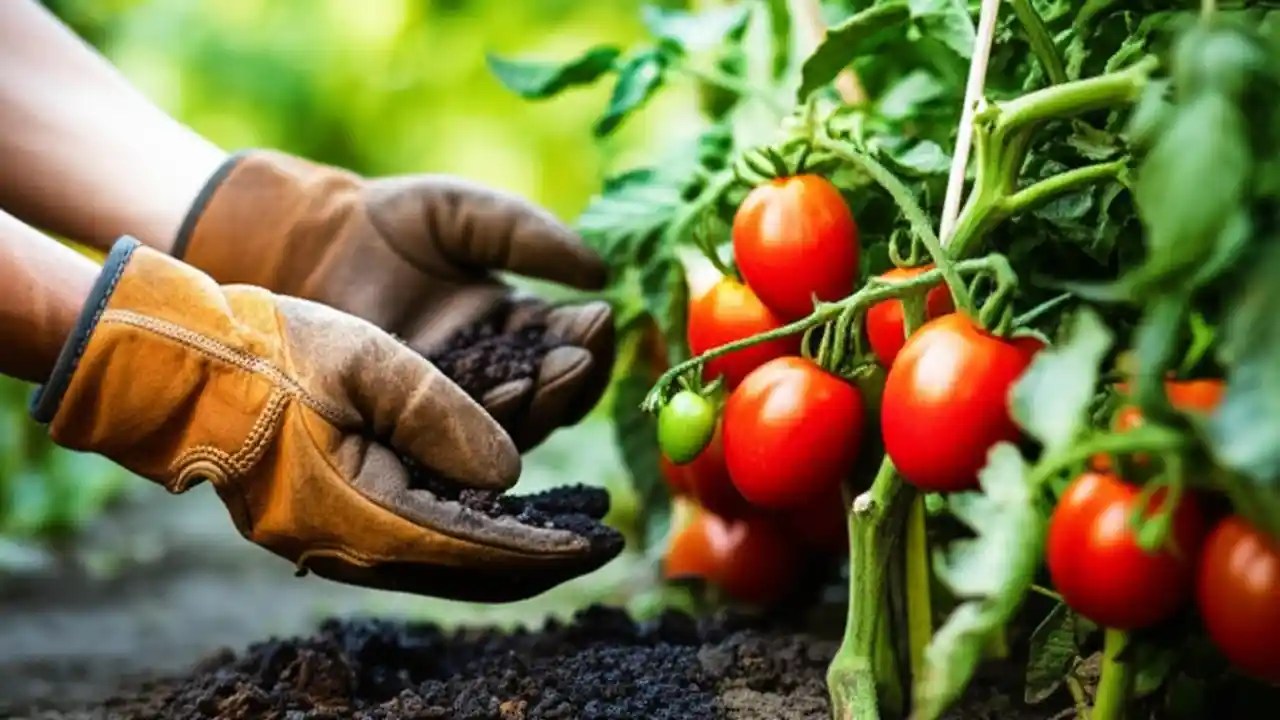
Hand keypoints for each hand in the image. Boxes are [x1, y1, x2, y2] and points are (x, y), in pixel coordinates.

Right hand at [31, 238, 620, 600]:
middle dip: (543, 556)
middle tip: (603, 538)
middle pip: (474, 571)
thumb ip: (445, 416)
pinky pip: (422, 543)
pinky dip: (472, 533)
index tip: (607, 539)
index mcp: (368, 518)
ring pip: (450, 563)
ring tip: (568, 524)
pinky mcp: (338, 523)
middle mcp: (359, 547)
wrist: (187, 369)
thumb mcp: (368, 363)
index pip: (484, 551)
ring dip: (512, 547)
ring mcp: (344, 542)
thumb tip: (512, 473)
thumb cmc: (270, 356)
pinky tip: (502, 510)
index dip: (553, 548)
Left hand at [173, 150, 613, 450]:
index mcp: (516, 329)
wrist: (312, 243)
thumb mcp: (472, 216)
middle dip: (570, 379)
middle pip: (550, 394)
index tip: (600, 319)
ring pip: (512, 423)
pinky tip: (497, 397)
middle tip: (578, 359)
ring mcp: (452, 404)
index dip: (590, 340)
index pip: (570, 347)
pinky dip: (480, 423)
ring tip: (543, 377)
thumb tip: (602, 274)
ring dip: (536, 405)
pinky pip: (454, 435)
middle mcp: (493, 374)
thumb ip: (531, 239)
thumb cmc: (392, 222)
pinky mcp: (409, 424)